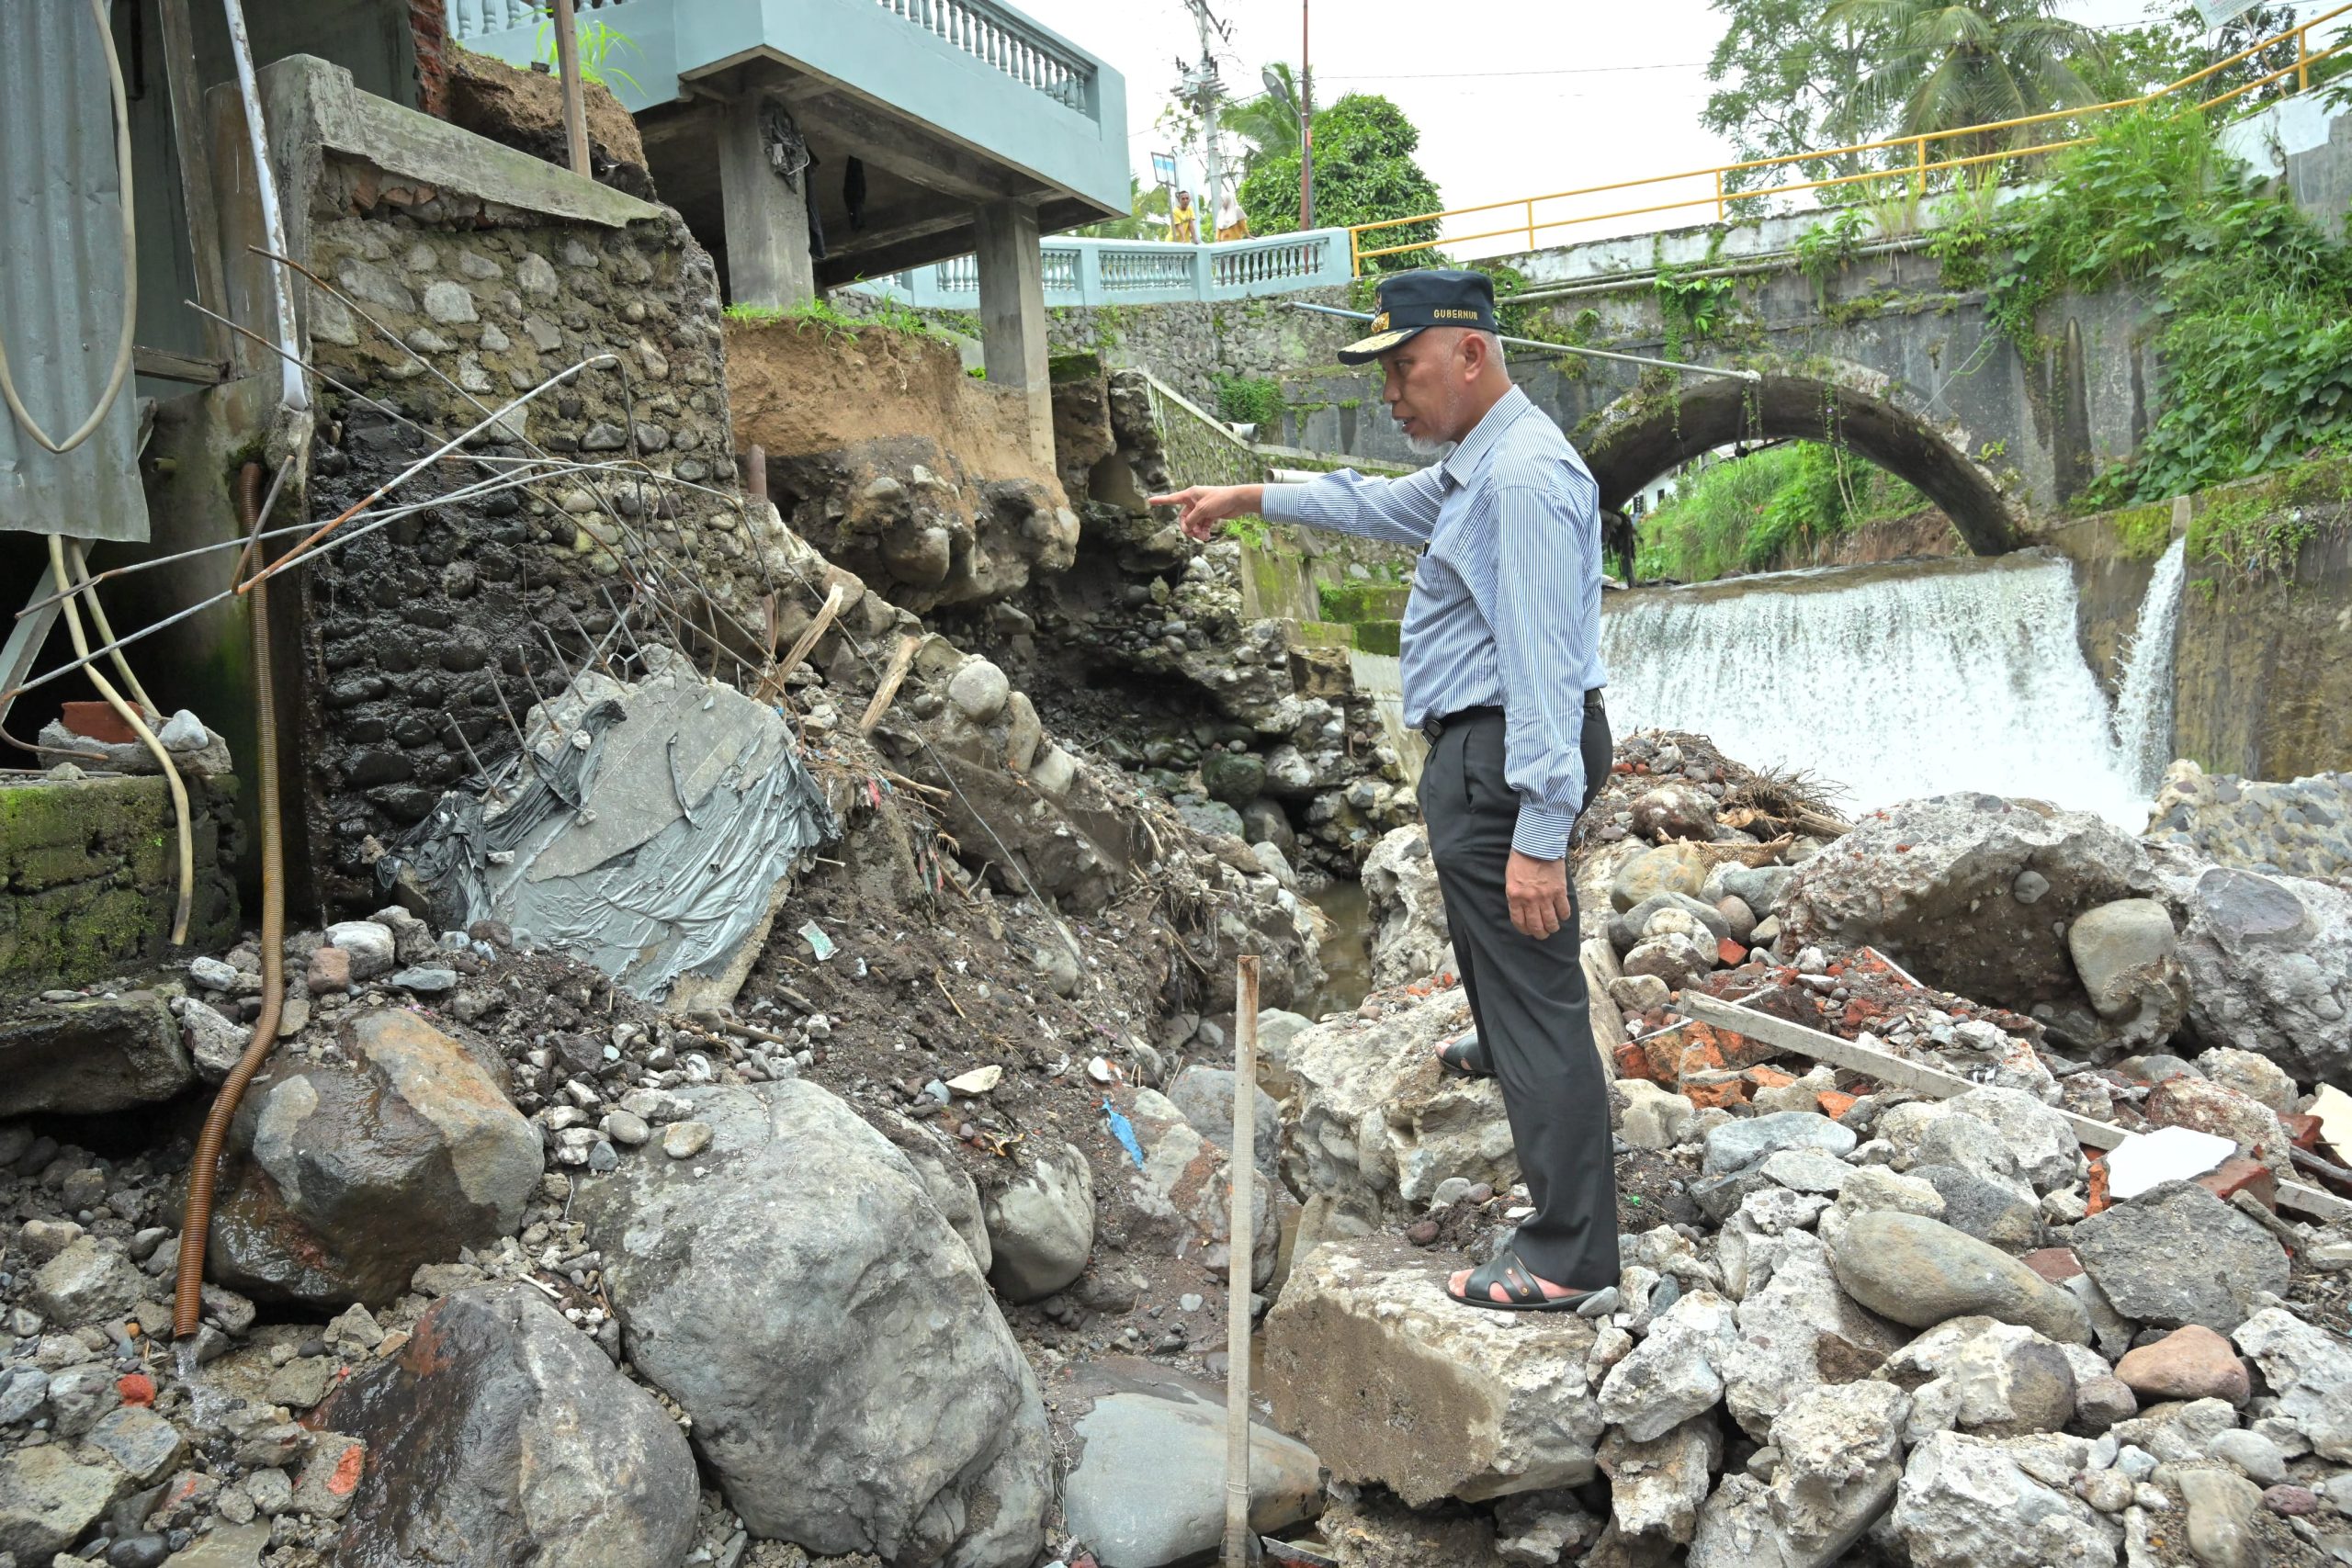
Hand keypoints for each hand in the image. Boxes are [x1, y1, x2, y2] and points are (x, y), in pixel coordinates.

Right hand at [1147, 484, 1261, 540]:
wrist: (1238, 500)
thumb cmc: (1220, 499)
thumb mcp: (1202, 510)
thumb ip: (1192, 520)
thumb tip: (1187, 528)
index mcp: (1190, 495)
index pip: (1172, 498)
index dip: (1161, 501)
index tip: (1150, 501)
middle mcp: (1194, 501)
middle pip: (1184, 517)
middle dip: (1187, 527)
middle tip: (1192, 534)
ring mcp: (1202, 508)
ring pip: (1194, 523)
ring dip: (1196, 532)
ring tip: (1203, 538)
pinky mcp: (1210, 514)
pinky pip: (1202, 525)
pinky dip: (1203, 531)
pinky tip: (1206, 537)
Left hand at [1506, 850, 1572, 939]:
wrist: (1537, 845)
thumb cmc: (1521, 860)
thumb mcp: (1511, 880)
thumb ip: (1516, 896)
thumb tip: (1523, 911)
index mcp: (1515, 897)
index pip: (1519, 922)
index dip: (1525, 930)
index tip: (1528, 931)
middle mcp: (1530, 900)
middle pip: (1536, 926)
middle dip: (1540, 934)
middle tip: (1542, 934)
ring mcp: (1546, 896)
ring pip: (1551, 922)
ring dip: (1552, 928)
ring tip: (1553, 927)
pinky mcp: (1559, 891)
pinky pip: (1564, 910)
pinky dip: (1563, 916)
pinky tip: (1562, 915)